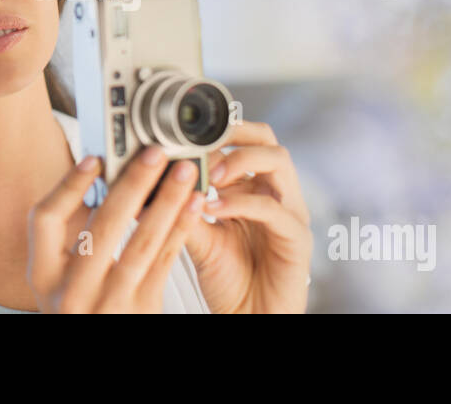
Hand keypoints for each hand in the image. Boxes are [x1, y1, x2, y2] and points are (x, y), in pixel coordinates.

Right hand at [27, 145, 206, 312]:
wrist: (99, 350)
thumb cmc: (86, 309)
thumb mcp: (62, 279)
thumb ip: (73, 238)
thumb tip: (101, 181)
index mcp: (43, 276)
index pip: (45, 219)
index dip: (69, 185)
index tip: (94, 158)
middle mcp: (71, 291)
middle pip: (101, 226)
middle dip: (132, 183)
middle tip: (153, 153)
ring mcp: (108, 303)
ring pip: (140, 242)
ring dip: (166, 200)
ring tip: (183, 173)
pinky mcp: (142, 310)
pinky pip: (165, 260)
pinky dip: (181, 227)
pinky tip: (193, 205)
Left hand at [183, 120, 312, 312]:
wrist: (248, 319)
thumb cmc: (229, 281)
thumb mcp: (197, 236)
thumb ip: (183, 207)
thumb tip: (153, 181)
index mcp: (253, 188)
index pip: (246, 140)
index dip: (219, 131)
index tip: (185, 136)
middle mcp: (275, 194)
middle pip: (267, 140)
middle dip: (234, 133)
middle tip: (202, 146)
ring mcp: (290, 213)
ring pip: (278, 161)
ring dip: (239, 160)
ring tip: (209, 175)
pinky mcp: (296, 238)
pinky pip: (274, 209)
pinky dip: (241, 203)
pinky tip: (213, 209)